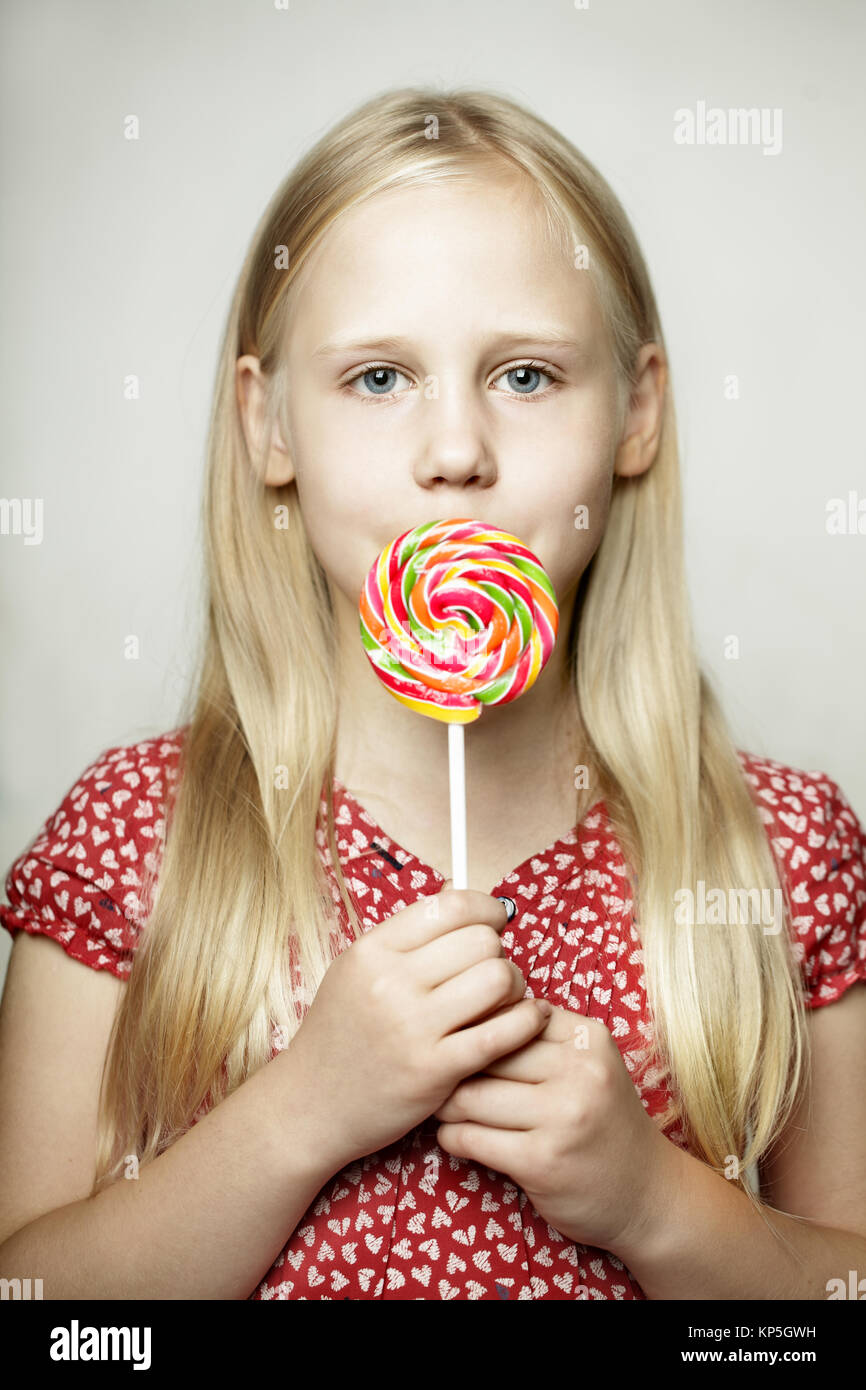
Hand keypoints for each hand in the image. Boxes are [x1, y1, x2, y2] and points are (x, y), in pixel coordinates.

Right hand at [284, 889, 549, 1172]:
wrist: (310, 1105)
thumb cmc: (342, 1034)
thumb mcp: (355, 971)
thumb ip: (406, 940)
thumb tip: (468, 904)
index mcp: (372, 951)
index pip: (450, 906)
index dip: (486, 909)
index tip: (494, 922)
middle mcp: (390, 983)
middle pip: (481, 941)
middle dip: (499, 952)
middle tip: (492, 970)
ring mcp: (412, 1028)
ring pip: (498, 978)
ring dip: (514, 986)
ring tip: (504, 999)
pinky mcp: (434, 1071)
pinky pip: (502, 1033)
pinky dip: (527, 1021)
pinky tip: (530, 1019)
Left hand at [432, 1003, 675, 1255]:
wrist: (648, 1195)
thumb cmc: (604, 1122)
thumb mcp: (590, 1065)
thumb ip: (542, 1037)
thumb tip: (471, 1012)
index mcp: (588, 1038)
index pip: (509, 1014)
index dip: (477, 1029)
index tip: (459, 1043)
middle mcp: (580, 1072)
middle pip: (486, 1053)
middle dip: (455, 1067)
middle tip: (437, 1077)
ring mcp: (563, 1117)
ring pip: (470, 1096)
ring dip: (447, 1105)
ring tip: (444, 1108)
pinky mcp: (542, 1161)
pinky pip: (471, 1138)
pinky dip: (452, 1137)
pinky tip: (456, 1137)